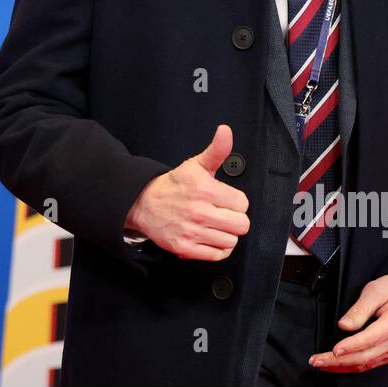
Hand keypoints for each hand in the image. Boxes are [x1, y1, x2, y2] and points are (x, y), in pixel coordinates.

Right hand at [123, 125, 249, 261]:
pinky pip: (217, 255)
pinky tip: (210, 237)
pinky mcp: (185, 248)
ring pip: (231, 241)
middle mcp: (199, 212)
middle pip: (241, 225)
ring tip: (215, 225)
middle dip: (235, 219)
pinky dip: (217, 249)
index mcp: (205, 190)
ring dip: (226, 234)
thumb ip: (217, 150)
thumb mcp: (196, 165)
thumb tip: (226, 131)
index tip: (226, 200)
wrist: (144, 203)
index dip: (236, 202)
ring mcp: (192, 232)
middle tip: (223, 214)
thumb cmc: (173, 185)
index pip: (243, 204)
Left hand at [308, 274, 387, 372]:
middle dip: (338, 361)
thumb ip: (360, 309)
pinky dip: (350, 366)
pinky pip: (368, 364)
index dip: (350, 346)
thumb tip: (344, 325)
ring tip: (320, 364)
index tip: (334, 350)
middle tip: (316, 360)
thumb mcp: (376, 290)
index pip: (370, 339)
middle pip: (364, 357)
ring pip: (365, 364)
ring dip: (341, 367)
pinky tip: (336, 364)